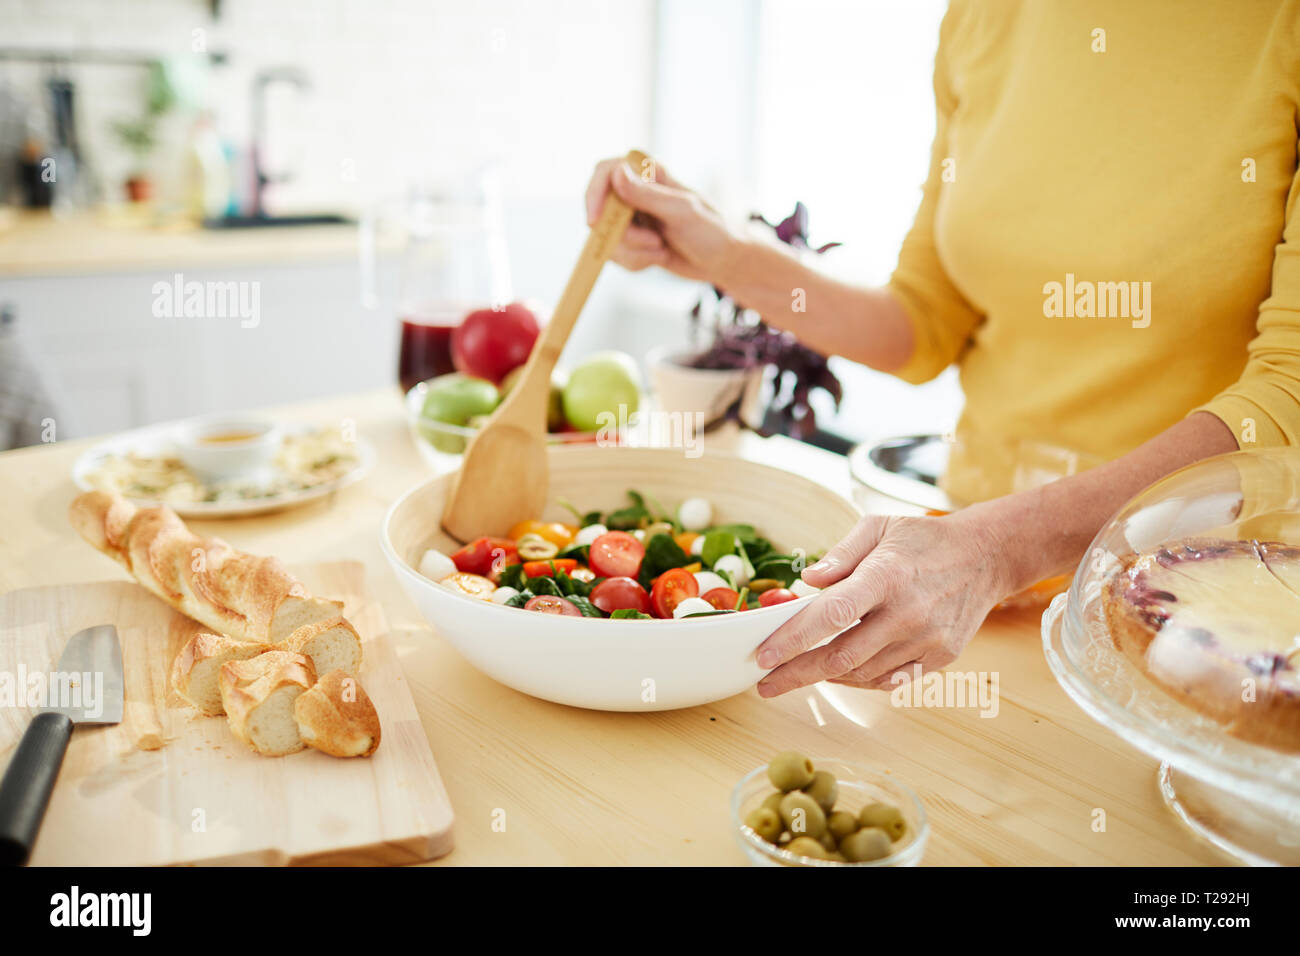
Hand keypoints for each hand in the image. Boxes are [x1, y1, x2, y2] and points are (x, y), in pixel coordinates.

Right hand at [584, 156, 739, 281]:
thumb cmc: (712, 230)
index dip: (594, 194)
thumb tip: (615, 173)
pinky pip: (616, 254)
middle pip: (600, 210)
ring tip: (661, 251)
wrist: (725, 261)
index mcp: (648, 172)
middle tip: (653, 243)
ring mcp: (632, 217)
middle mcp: (635, 191)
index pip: (605, 171)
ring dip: (633, 252)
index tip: (595, 222)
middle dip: (623, 236)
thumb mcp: (681, 212)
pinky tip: (659, 258)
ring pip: (606, 237)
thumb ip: (647, 195)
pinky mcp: (633, 240)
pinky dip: (635, 262)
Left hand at [754, 512, 1008, 695]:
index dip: (794, 639)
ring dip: (826, 675)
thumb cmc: (923, 539)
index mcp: (886, 576)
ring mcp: (927, 640)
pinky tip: (840, 670)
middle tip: (766, 683)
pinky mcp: (941, 657)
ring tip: (800, 670)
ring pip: (862, 673)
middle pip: (841, 655)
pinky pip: (890, 681)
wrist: (986, 556)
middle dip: (796, 673)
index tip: (763, 656)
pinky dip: (859, 679)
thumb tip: (805, 581)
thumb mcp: (878, 528)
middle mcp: (907, 612)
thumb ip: (839, 555)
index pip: (831, 614)